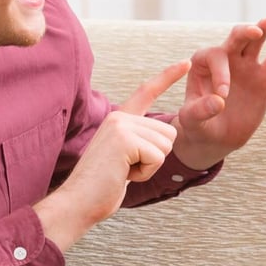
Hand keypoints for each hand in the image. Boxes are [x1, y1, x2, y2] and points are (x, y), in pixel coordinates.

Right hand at [35, 60, 189, 249]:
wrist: (78, 202)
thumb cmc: (102, 186)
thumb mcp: (124, 156)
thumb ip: (139, 141)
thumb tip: (164, 134)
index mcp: (119, 118)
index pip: (147, 91)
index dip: (168, 76)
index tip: (186, 62)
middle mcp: (119, 116)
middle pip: (168, 133)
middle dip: (155, 158)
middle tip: (126, 168)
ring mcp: (121, 126)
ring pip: (165, 146)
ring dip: (149, 166)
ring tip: (123, 171)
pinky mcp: (124, 140)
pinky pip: (157, 157)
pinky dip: (145, 173)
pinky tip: (123, 175)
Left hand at [172, 18, 265, 169]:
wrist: (218, 138)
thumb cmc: (199, 126)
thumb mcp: (192, 121)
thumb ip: (200, 111)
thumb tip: (219, 101)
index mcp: (203, 63)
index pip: (215, 56)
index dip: (220, 72)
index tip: (223, 96)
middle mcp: (225, 57)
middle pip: (235, 37)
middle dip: (244, 33)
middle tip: (255, 32)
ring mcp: (246, 64)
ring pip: (256, 40)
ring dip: (264, 29)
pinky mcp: (265, 75)